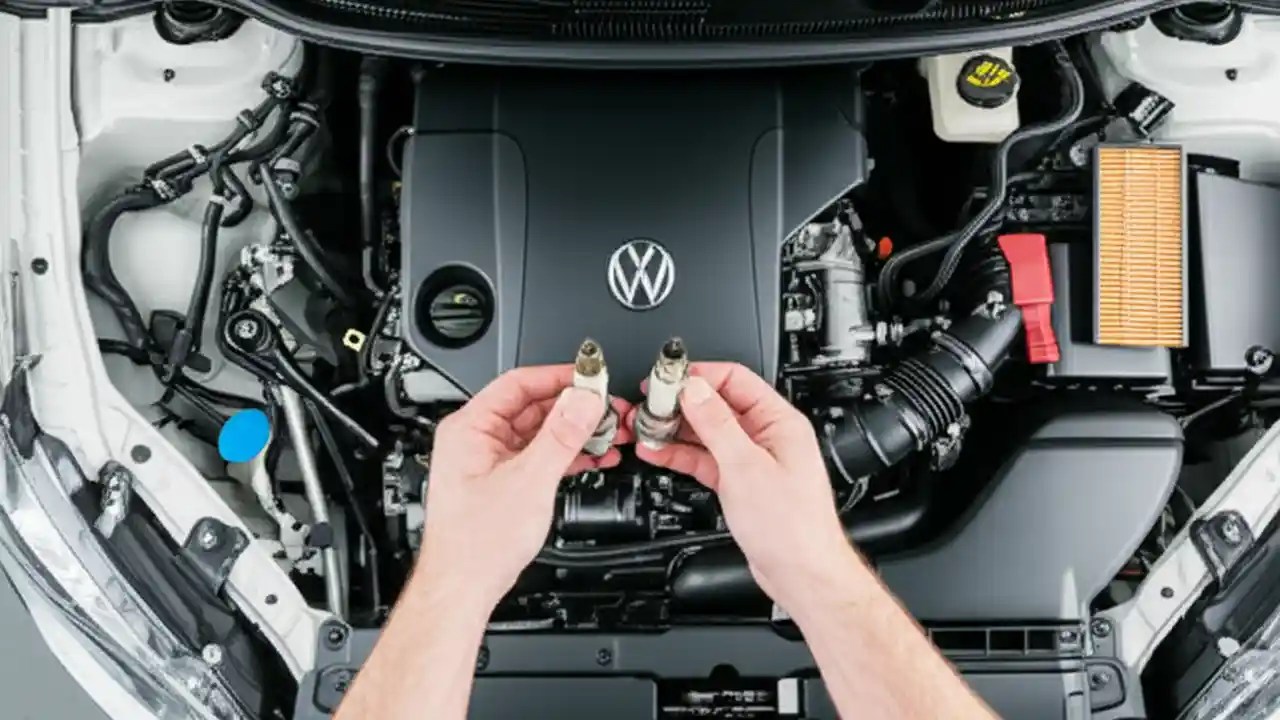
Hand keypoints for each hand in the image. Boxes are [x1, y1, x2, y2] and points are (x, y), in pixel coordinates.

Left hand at [418, 365, 631, 607]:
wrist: (464, 588)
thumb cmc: (476, 543)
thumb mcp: (529, 480)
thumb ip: (560, 436)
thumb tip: (582, 399)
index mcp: (470, 428)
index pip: (519, 383)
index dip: (559, 378)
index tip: (591, 379)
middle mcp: (477, 440)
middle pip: (534, 407)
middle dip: (574, 408)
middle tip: (608, 409)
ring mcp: (491, 460)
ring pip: (541, 432)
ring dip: (575, 433)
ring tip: (608, 434)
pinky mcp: (504, 481)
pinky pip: (540, 455)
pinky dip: (567, 455)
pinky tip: (593, 457)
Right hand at [632, 363, 857, 613]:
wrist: (801, 573)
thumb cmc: (793, 527)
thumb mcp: (746, 467)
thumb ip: (717, 425)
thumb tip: (694, 389)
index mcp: (779, 422)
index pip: (734, 379)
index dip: (698, 376)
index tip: (667, 380)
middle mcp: (766, 436)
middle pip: (716, 405)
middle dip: (681, 404)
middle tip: (649, 406)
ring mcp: (751, 459)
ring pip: (707, 433)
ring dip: (675, 430)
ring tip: (645, 428)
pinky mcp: (739, 481)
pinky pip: (705, 458)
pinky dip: (681, 455)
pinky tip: (658, 452)